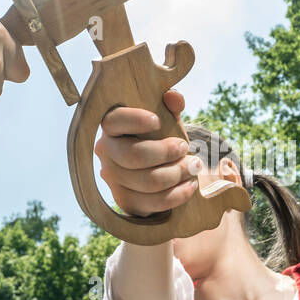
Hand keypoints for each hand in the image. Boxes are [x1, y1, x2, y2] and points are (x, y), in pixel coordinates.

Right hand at [93, 89, 201, 215]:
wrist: (159, 174)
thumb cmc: (160, 140)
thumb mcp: (167, 121)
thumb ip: (171, 106)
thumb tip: (173, 97)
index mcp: (112, 127)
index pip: (114, 121)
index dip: (134, 120)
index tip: (157, 121)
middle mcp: (106, 152)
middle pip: (133, 155)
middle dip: (166, 152)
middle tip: (185, 147)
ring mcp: (113, 179)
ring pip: (149, 180)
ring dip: (177, 173)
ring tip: (193, 167)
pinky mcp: (125, 202)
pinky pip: (155, 202)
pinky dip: (178, 194)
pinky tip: (189, 185)